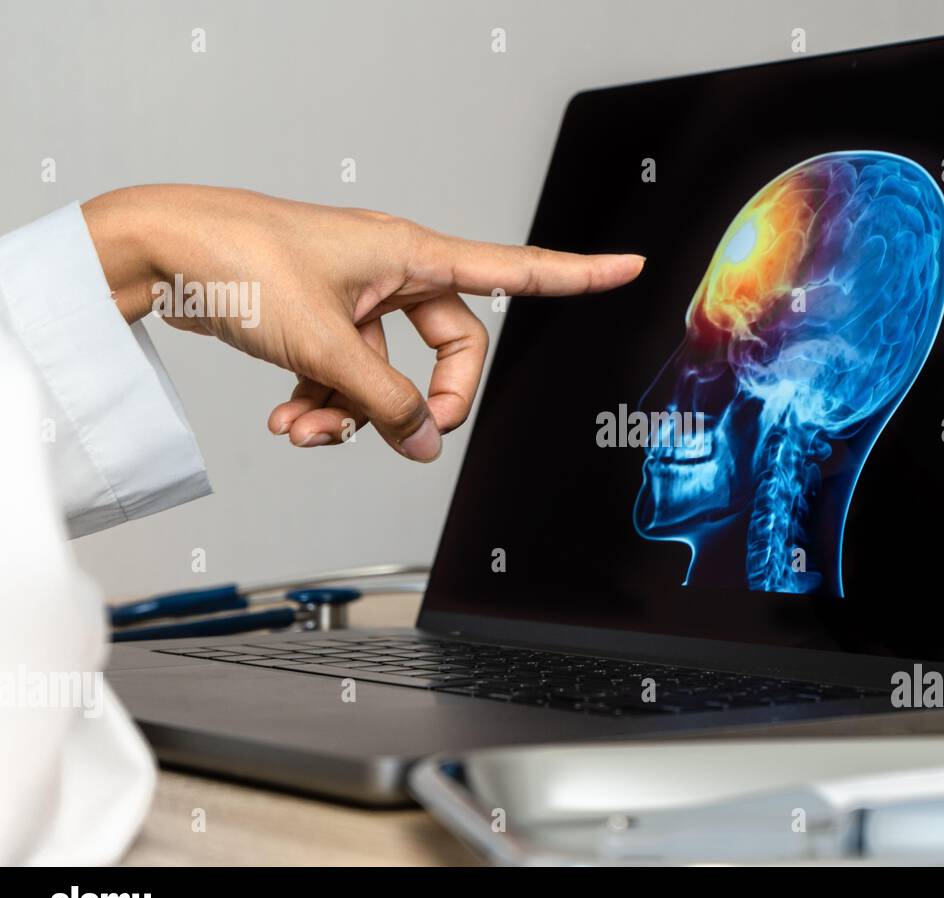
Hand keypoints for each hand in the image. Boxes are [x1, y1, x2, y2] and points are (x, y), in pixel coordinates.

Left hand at [82, 185, 642, 460]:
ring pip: (387, 375)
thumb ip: (383, 403)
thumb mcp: (324, 344)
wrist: (160, 251)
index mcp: (411, 253)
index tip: (629, 266)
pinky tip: (285, 420)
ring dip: (351, 415)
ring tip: (301, 430)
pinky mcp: (324, 319)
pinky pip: (347, 376)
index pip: (515, 267)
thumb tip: (427, 445)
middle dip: (422, 401)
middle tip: (405, 434)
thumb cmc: (241, 264)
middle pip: (451, 348)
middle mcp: (393, 272)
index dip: (576, 273)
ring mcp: (357, 298)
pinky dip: (322, 406)